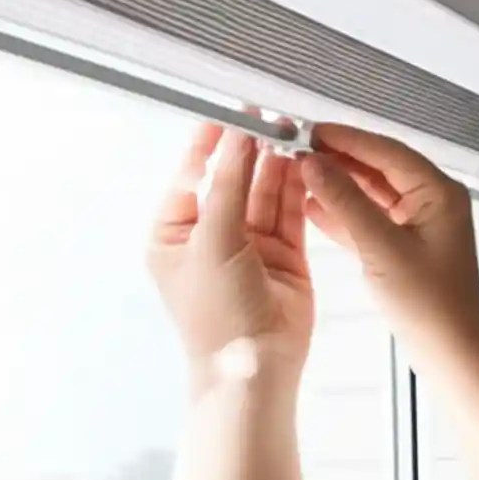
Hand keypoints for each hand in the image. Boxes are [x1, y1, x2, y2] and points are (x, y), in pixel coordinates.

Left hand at [148, 123, 314, 396]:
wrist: (256, 366)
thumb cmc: (216, 315)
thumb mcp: (213, 239)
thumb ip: (228, 184)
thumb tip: (237, 138)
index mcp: (174, 234)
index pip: (191, 176)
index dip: (209, 144)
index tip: (228, 113)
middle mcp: (212, 237)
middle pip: (232, 180)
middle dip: (249, 151)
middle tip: (269, 118)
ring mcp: (249, 245)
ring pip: (264, 193)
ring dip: (276, 165)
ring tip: (290, 133)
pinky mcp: (285, 255)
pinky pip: (290, 212)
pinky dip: (297, 188)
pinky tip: (304, 162)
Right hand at [300, 123, 478, 364]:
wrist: (451, 355)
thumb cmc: (429, 305)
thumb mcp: (381, 247)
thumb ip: (345, 201)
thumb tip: (314, 163)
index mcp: (438, 192)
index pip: (387, 151)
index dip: (347, 139)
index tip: (311, 131)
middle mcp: (433, 201)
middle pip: (380, 167)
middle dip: (340, 159)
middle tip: (300, 149)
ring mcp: (420, 224)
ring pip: (373, 193)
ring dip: (339, 184)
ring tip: (300, 172)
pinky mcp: (406, 246)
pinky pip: (372, 219)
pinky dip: (345, 213)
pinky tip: (314, 207)